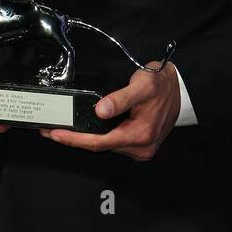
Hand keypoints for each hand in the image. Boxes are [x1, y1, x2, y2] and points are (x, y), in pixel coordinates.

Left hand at [38, 60, 180, 160]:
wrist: (181, 87)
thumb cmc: (162, 84)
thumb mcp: (142, 85)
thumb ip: (120, 98)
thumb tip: (100, 110)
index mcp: (140, 135)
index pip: (100, 143)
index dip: (75, 140)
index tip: (56, 134)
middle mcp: (140, 147)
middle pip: (100, 147)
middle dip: (74, 139)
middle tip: (51, 131)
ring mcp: (141, 147)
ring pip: (106, 146)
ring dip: (84, 139)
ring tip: (63, 129)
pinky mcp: (139, 143)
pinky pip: (113, 142)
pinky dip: (97, 137)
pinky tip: (84, 130)